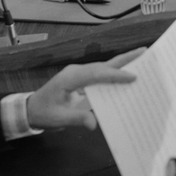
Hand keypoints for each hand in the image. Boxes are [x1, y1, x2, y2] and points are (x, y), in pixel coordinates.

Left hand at [26, 48, 144, 130]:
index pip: (97, 74)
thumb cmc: (43, 113)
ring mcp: (79, 74)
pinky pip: (100, 74)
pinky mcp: (82, 79)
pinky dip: (114, 73)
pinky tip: (125, 74)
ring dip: (121, 64)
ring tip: (141, 58)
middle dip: (124, 59)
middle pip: (104, 64)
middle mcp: (77, 71)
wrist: (30, 109)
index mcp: (71, 77)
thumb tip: (94, 124)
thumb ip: (77, 118)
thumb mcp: (58, 119)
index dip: (115, 76)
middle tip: (144, 51)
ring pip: (104, 67)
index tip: (133, 77)